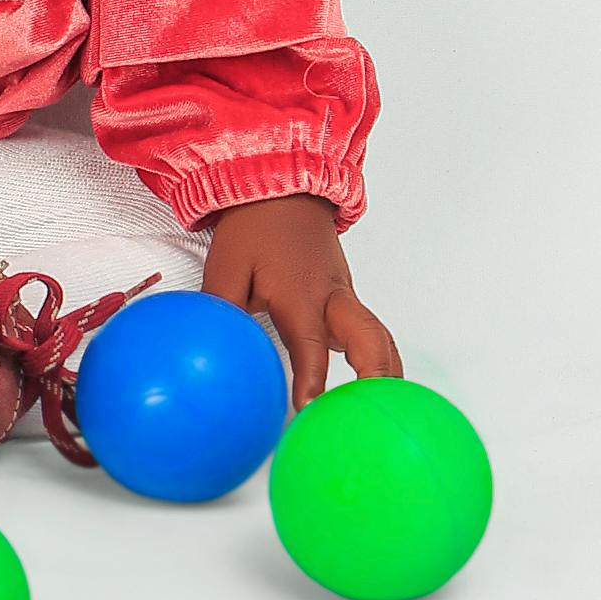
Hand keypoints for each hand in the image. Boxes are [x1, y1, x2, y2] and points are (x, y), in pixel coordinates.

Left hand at [201, 193, 401, 410]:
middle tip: (378, 414)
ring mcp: (344, 296)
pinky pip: (370, 330)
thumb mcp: (226, 267)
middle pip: (369, 339)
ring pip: (377, 336)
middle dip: (377, 377)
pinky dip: (380, 358)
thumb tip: (210, 352)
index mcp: (300, 295)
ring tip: (390, 412)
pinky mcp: (346, 296)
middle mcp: (331, 298)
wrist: (282, 186)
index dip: (311, 378)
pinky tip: (377, 386)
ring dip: (386, 372)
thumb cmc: (253, 228)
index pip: (310, 344)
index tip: (310, 408)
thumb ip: (222, 311)